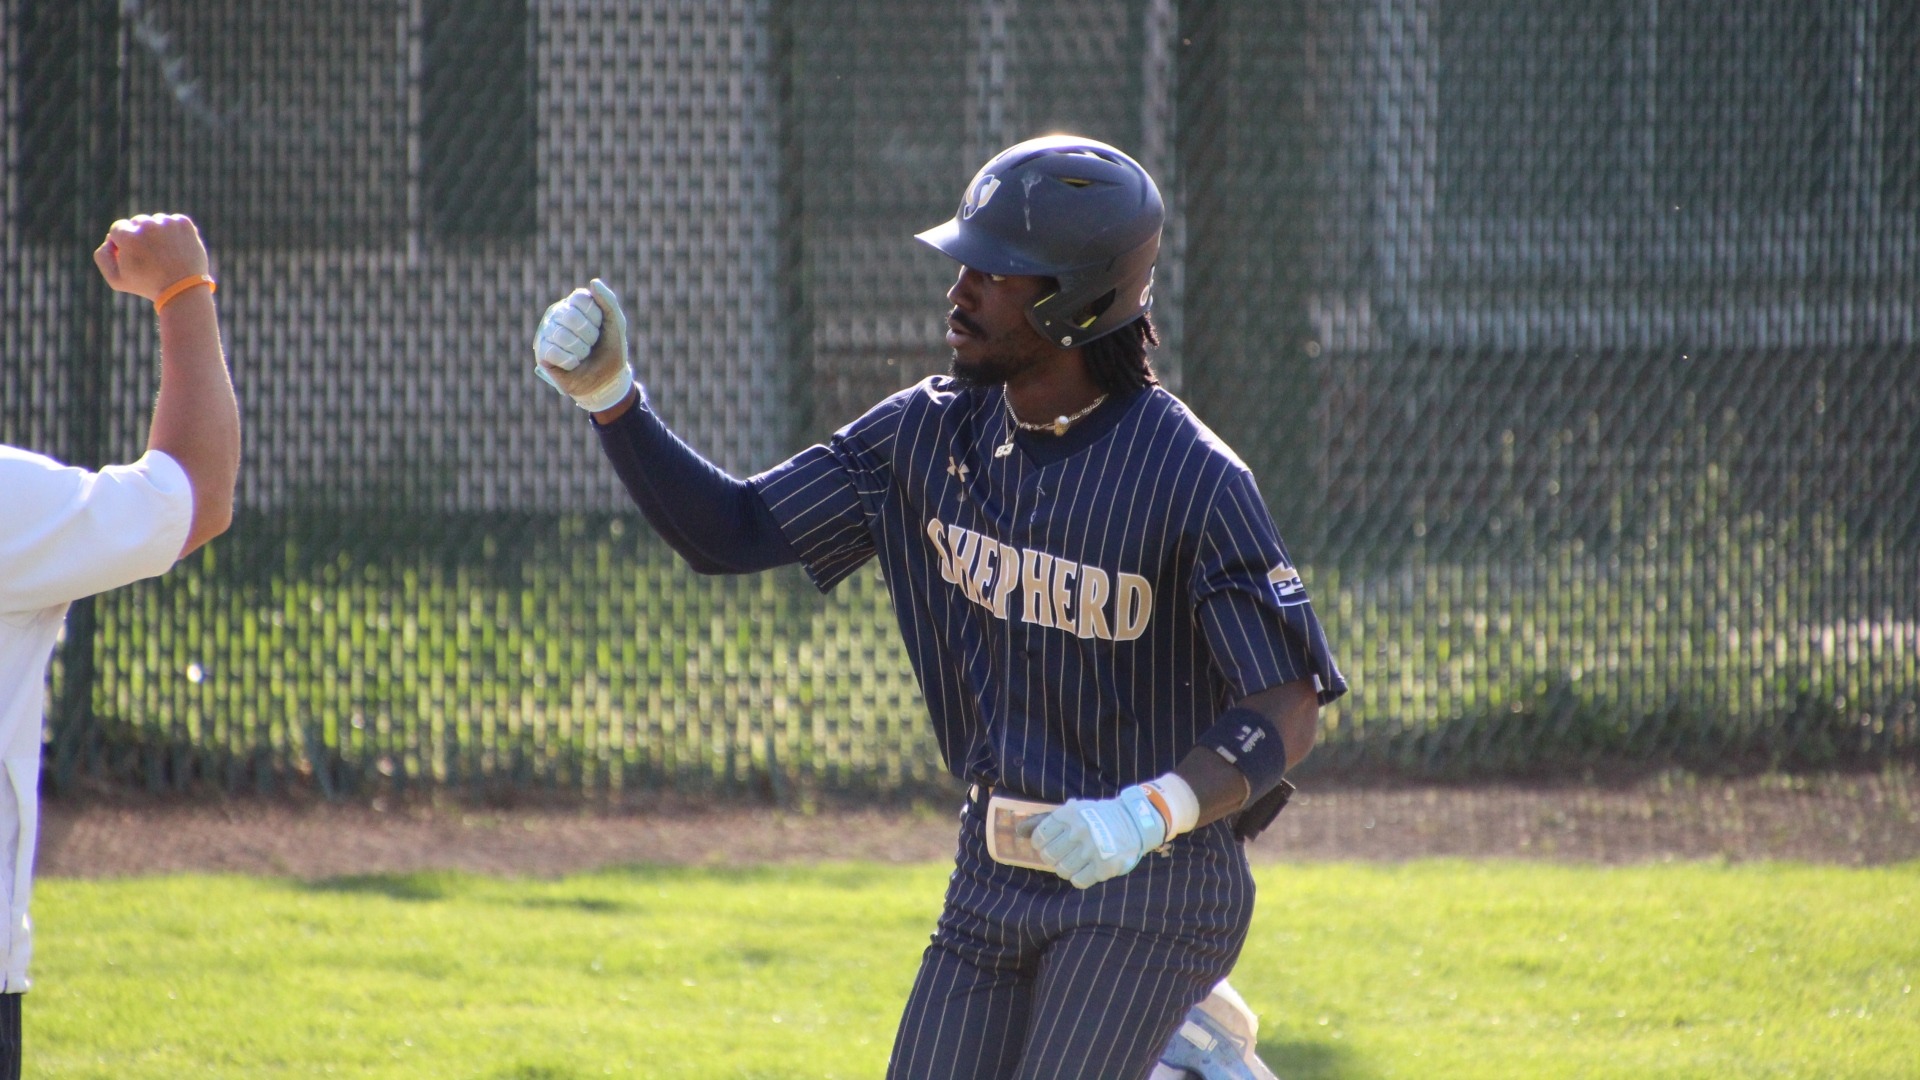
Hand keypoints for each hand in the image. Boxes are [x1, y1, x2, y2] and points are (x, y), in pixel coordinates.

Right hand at [93, 214, 210, 300]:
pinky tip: (176, 247)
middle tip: (151, 255)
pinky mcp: (184, 224)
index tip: (134, 255)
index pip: (118, 228)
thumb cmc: (147, 286)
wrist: (183, 290)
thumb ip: (102, 256)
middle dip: (141, 236)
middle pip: (138, 222)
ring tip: (164, 253)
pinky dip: (175, 231)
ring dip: (158, 232)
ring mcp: (168, 223)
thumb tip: (109, 239)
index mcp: (128, 236)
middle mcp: (147, 225)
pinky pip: (175, 221)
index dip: (124, 242)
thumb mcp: (116, 278)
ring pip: (156, 221)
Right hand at [532, 277, 634, 411]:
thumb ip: (608, 302)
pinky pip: (553, 352)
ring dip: (580, 351)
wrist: (606, 381)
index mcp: (574, 304)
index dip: (595, 317)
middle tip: (591, 344)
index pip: (580, 299)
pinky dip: (569, 361)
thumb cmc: (610, 350)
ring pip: (562, 336)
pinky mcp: (541, 352)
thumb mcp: (616, 324)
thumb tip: (594, 282)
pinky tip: (572, 364)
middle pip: (570, 316)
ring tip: (582, 355)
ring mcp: (547, 332)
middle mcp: (558, 314)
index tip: (600, 328)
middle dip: (588, 335)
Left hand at [1017, 786, 1166, 888]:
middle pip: (1049, 856)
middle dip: (1054, 858)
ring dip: (1067, 868)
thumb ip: (1046, 821)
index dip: (1042, 845)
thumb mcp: (1074, 811)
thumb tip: (1018, 831)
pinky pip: (1078, 881)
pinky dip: (1080, 878)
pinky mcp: (1104, 866)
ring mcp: (1092, 849)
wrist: (1134, 822)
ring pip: (1062, 870)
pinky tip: (1088, 869)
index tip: (1051, 845)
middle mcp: (1080, 830)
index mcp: (1070, 814)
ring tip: (1078, 861)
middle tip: (1066, 854)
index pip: (1040, 837)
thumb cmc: (1098, 817)